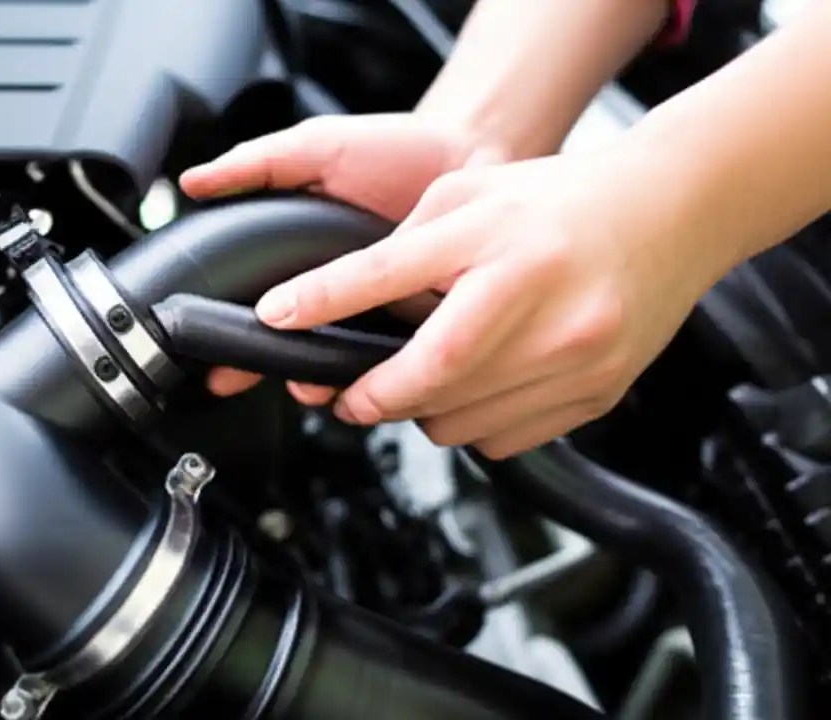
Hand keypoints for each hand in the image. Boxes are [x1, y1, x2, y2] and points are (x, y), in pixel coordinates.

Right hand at [179, 113, 509, 401]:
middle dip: (265, 367)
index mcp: (299, 256)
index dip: (226, 333)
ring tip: (310, 383)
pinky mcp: (419, 322)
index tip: (213, 360)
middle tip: (246, 379)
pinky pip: (393, 356)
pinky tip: (369, 374)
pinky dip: (381, 370)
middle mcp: (334, 291)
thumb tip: (193, 182)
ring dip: (319, 377)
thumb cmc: (395, 147)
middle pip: (286, 343)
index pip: (250, 305)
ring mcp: (374, 310)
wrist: (473, 150)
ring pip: (336, 358)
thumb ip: (257, 165)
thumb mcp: (317, 147)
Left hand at [247, 148, 738, 457]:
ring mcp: (572, 354)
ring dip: (420, 412)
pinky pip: (501, 439)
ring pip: (456, 421)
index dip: (323, 301)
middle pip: (423, 376)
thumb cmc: (564, 202)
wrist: (672, 213)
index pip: (387, 275)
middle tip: (347, 394)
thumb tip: (349, 299)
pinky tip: (478, 388)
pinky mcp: (594, 394)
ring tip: (422, 382)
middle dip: (370, 395)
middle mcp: (536, 300)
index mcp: (496, 239)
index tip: (278, 320)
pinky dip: (470, 425)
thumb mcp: (474, 196)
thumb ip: (412, 245)